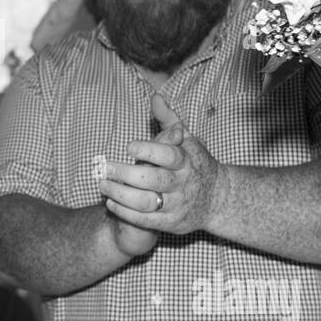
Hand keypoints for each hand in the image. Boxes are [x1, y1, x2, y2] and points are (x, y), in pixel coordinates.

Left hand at [100, 95, 221, 244]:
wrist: (218, 198)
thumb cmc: (195, 164)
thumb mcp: (188, 140)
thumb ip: (169, 120)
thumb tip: (156, 97)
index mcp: (186, 160)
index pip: (169, 155)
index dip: (149, 150)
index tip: (129, 146)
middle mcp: (183, 183)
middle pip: (153, 179)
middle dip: (126, 174)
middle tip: (105, 168)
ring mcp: (178, 204)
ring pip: (146, 202)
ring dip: (121, 194)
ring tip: (102, 185)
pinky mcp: (172, 223)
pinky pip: (146, 221)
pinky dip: (126, 213)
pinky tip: (111, 203)